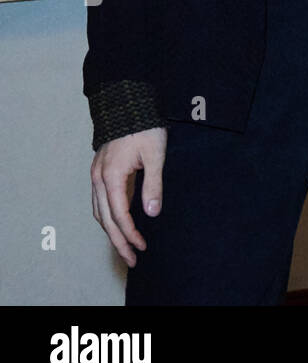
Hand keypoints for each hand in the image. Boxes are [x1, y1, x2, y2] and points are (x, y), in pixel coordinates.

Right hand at [90, 126, 166, 266]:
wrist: (128, 103)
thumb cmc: (144, 126)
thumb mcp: (155, 154)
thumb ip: (153, 184)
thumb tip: (151, 213)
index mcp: (111, 176)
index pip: (119, 215)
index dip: (130, 234)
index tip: (142, 247)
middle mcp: (98, 179)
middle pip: (105, 219)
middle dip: (118, 241)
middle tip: (132, 259)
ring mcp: (96, 175)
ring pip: (99, 212)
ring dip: (111, 232)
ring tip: (125, 247)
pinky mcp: (99, 171)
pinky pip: (99, 202)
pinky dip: (107, 217)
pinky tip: (118, 223)